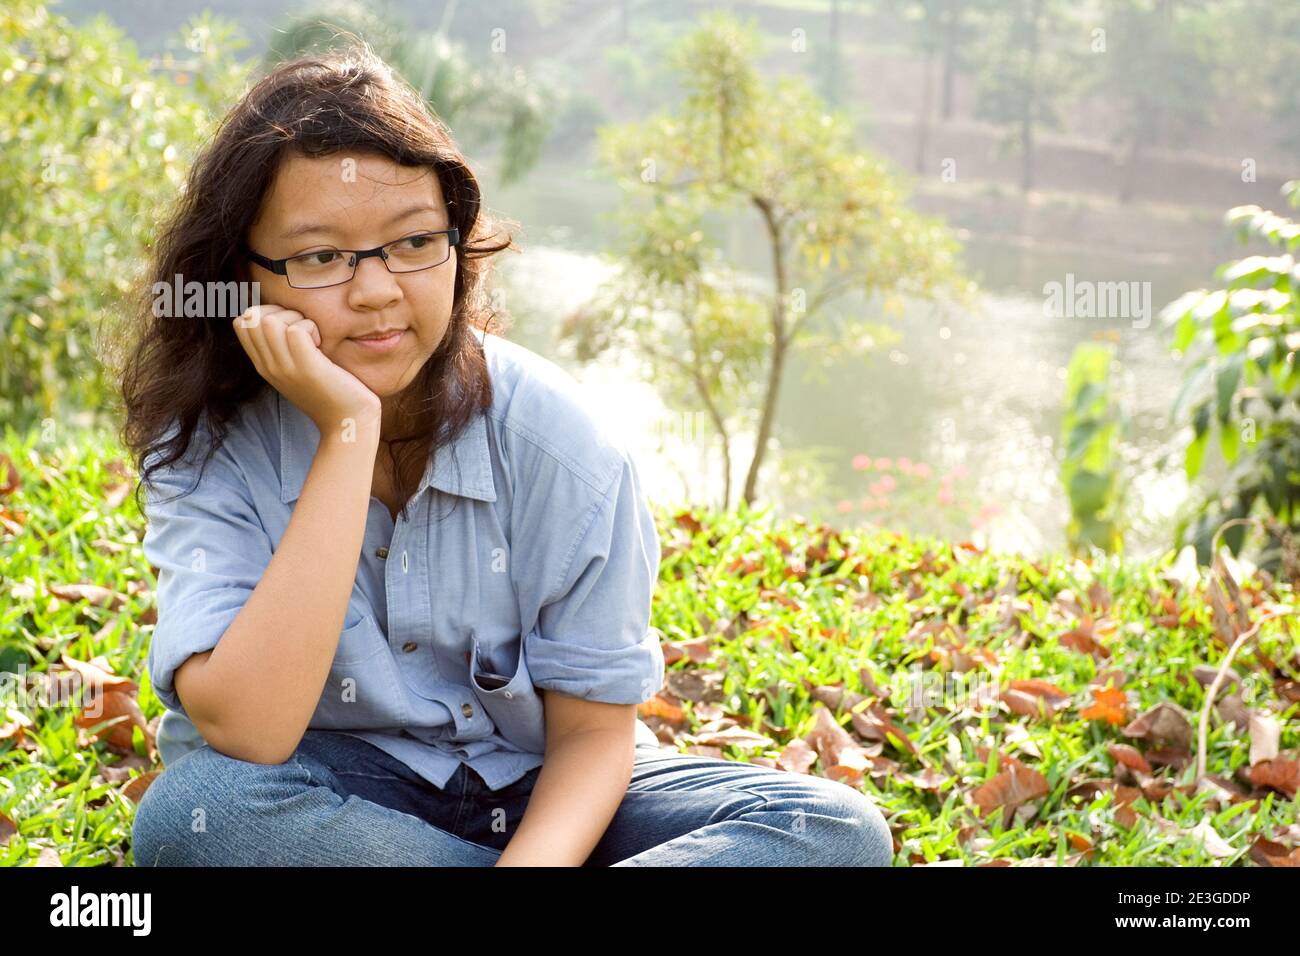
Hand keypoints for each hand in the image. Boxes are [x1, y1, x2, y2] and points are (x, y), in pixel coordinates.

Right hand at [232, 304, 381, 435]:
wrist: (346, 422)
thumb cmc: (329, 390)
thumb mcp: (297, 368)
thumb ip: (283, 347)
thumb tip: (279, 315)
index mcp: (264, 365)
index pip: (240, 323)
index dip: (266, 312)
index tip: (291, 326)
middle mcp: (268, 366)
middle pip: (251, 317)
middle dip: (279, 311)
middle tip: (304, 331)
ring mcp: (285, 368)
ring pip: (269, 321)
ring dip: (296, 319)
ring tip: (313, 339)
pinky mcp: (307, 368)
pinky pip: (296, 330)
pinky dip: (311, 328)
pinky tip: (322, 346)